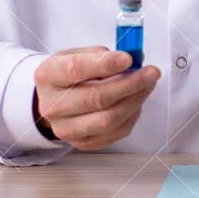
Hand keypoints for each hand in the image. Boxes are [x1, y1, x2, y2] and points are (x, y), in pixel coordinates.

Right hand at [32, 46, 160, 150]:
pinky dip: (132, 115)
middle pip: (96, 98)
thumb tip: (133, 58)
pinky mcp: (82, 143)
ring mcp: (66, 128)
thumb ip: (103, 54)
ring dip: (135, 101)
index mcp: (48, 76)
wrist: (56, 100)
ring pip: (108, 119)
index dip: (105, 64)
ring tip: (147, 85)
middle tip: (150, 73)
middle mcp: (53, 105)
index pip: (76, 69)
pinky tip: (136, 101)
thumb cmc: (70, 74)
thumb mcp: (78, 54)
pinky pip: (115, 132)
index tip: (128, 58)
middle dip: (130, 84)